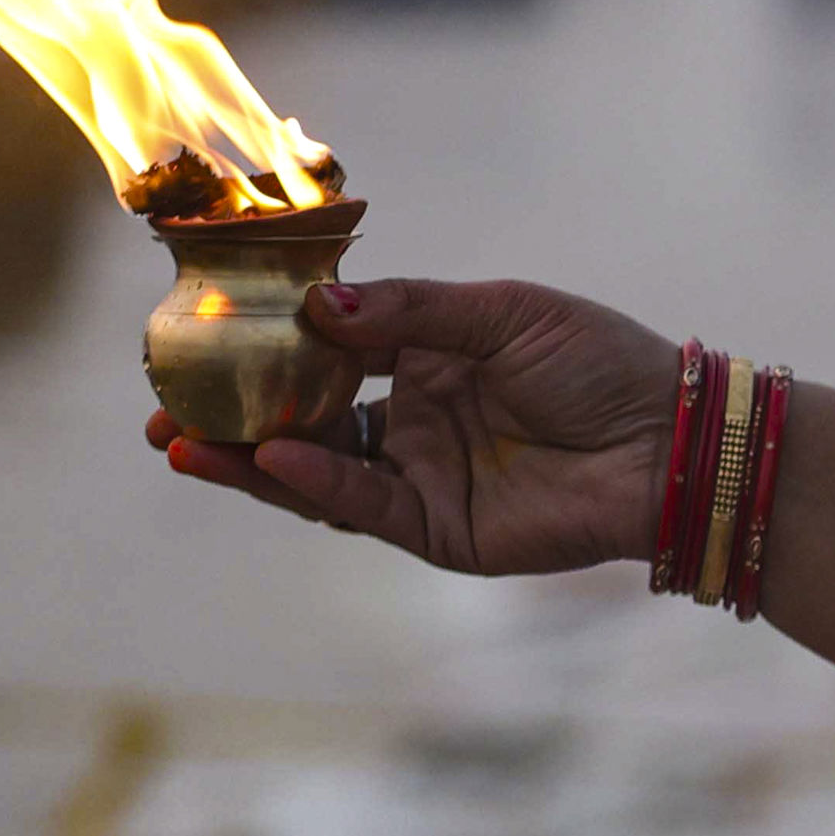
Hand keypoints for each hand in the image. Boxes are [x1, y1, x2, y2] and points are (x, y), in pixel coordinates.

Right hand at [148, 277, 675, 579]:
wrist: (671, 440)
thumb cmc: (600, 362)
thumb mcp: (502, 314)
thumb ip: (409, 312)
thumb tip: (317, 306)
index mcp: (427, 358)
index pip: (328, 349)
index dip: (266, 345)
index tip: (202, 332)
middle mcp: (413, 420)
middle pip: (303, 418)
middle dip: (232, 415)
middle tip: (163, 406)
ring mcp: (421, 479)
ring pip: (316, 470)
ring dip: (250, 458)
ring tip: (184, 441)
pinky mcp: (439, 530)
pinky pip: (363, 505)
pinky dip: (316, 483)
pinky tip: (271, 458)